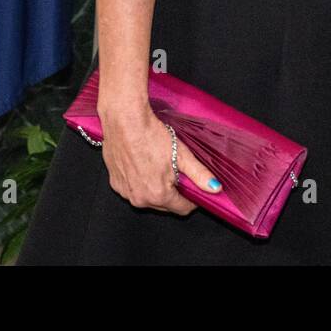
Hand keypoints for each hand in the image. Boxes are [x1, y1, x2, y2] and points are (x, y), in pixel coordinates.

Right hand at [97, 102, 220, 214]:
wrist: (125, 121)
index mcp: (158, 195)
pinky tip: (144, 164)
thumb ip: (199, 175)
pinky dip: (140, 182)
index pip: (182, 209)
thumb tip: (215, 188)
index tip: (194, 188)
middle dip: (174, 192)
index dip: (192, 199)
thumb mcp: (181, 155)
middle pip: (165, 205)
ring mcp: (125, 192)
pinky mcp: (115, 183)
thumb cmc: (151, 136)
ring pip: (148, 197)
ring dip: (157, 188)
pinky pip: (133, 189)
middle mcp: (139, 199)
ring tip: (160, 166)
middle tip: (177, 172)